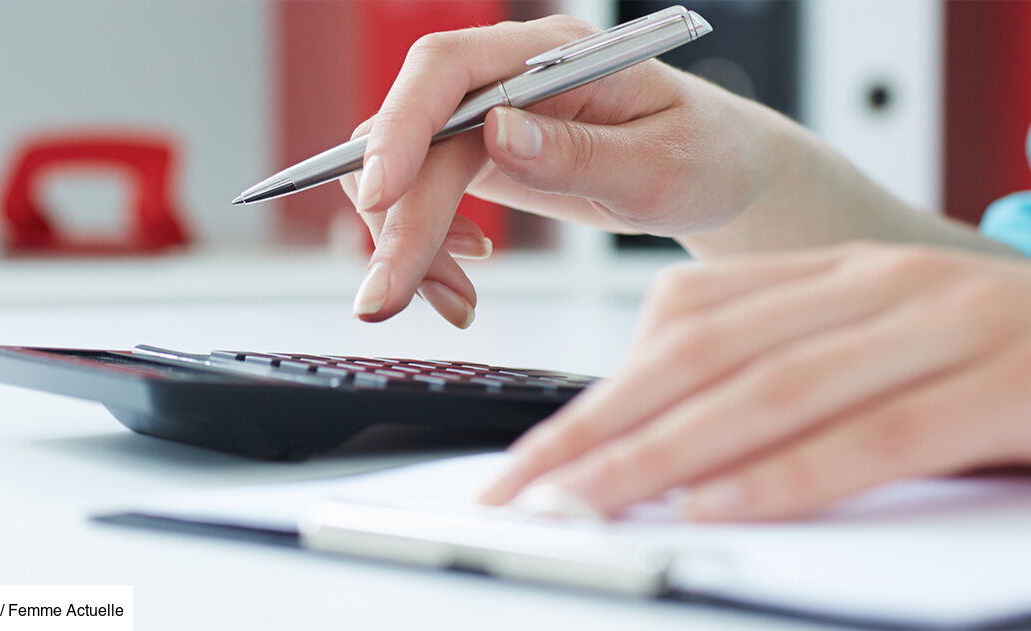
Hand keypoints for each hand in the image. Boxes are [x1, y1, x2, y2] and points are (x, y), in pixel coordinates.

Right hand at [340, 15, 791, 326]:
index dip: (401, 126)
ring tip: (454, 301)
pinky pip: (419, 197)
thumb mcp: (659, 166)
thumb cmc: (702, 155)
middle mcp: (507, 76)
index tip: (382, 194)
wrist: (714, 172)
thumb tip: (496, 136)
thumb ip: (578, 155)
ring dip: (407, 242)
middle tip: (387, 298)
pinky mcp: (478, 156)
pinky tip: (462, 276)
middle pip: (413, 135)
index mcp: (552, 54)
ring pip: (403, 171)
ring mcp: (487, 117)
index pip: (448, 68)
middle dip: (395, 221)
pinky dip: (425, 246)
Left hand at [478, 242, 1030, 520]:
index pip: (687, 321)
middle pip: (704, 356)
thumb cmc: (1000, 367)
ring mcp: (946, 327)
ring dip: (664, 454)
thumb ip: (790, 374)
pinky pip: (873, 436)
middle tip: (526, 487)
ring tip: (586, 504)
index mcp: (840, 275)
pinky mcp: (1007, 386)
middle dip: (602, 427)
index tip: (538, 449)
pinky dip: (787, 478)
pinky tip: (718, 509)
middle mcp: (880, 287)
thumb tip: (676, 444)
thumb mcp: (882, 352)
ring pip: (769, 391)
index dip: (603, 387)